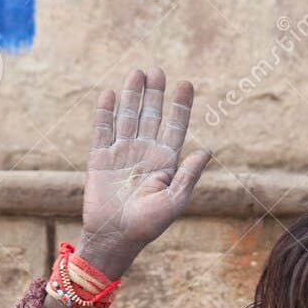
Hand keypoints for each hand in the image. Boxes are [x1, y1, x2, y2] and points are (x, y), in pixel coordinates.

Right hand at [79, 66, 212, 275]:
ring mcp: (121, 154)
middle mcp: (144, 154)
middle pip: (151, 116)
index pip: (174, 128)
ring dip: (133, 95)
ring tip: (138, 72)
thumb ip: (188, 175)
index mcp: (165, 164)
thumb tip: (206, 150)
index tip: (186, 84)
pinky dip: (106, 112)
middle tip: (158, 71)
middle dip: (155, 94)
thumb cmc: (148, 225)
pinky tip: (110, 94)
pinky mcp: (100, 158)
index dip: (180, 106)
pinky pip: (103, 129)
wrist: (115, 237)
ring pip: (128, 117)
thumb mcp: (174, 201)